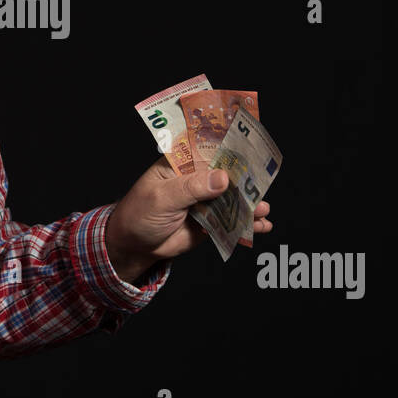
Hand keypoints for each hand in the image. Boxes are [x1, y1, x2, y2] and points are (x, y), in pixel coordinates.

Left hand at [105, 157, 273, 281]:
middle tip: (262, 185)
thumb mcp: (162, 197)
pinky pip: (231, 221)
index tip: (252, 152)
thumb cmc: (138, 214)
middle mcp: (197, 178)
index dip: (230, 150)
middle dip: (246, 181)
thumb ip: (191, 188)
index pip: (209, 150)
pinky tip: (260, 226)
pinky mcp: (210, 221)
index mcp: (182, 163)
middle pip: (227, 175)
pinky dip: (246, 224)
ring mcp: (205, 200)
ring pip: (232, 199)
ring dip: (249, 204)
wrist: (134, 246)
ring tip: (263, 210)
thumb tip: (222, 178)